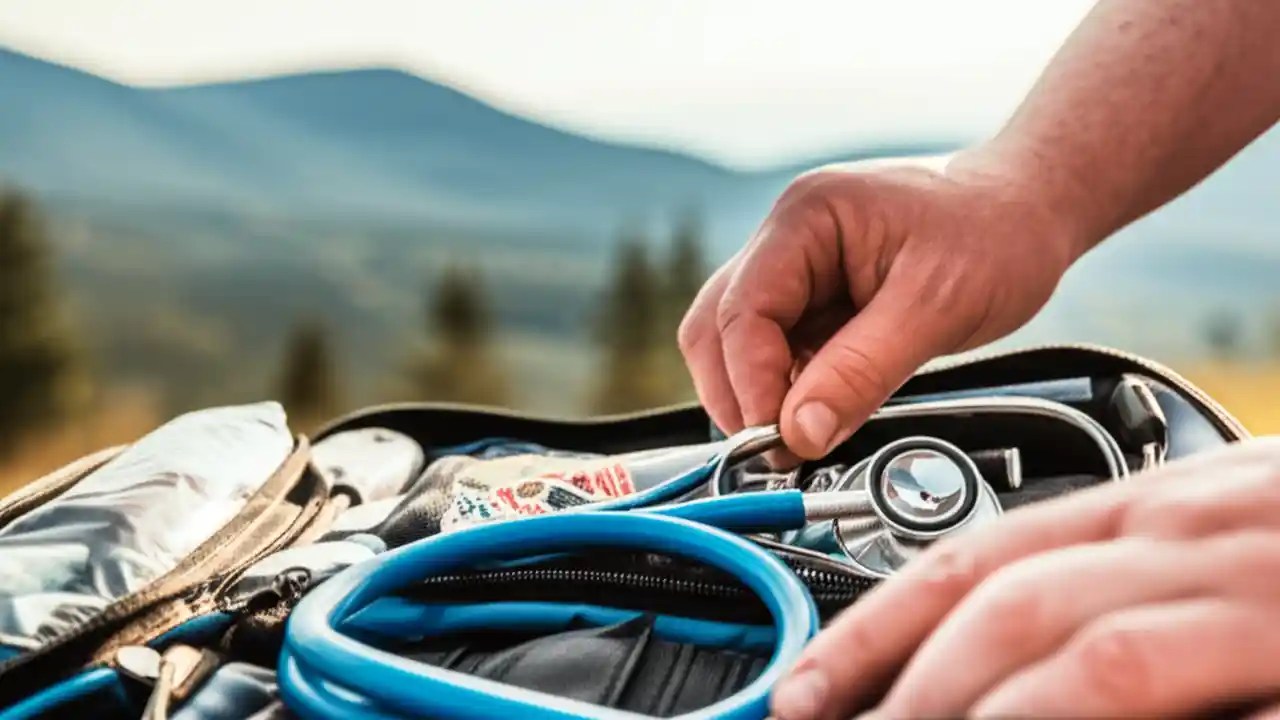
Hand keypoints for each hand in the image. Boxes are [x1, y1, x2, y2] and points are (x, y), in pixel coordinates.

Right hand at [678, 150, 1088, 458]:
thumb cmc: (996, 234)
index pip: (744, 310)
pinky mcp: (812, 299)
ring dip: (758, 395)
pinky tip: (819, 412)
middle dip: (738, 393)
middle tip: (778, 448)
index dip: (751, 383)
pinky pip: (777, 351)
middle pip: (717, 326)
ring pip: (736, 343)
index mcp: (808, 217)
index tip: (778, 439)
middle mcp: (788, 238)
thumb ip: (860, 373)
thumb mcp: (936, 308)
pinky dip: (787, 390)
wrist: (1029, 210)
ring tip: (800, 436)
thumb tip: (798, 434)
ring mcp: (796, 268)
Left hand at [771, 438, 1279, 718]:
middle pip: (1008, 606)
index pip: (973, 555)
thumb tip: (990, 666)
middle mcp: (1196, 538)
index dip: (875, 626)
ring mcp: (1264, 596)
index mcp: (1154, 509)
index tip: (806, 687)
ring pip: (1089, 659)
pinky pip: (1196, 698)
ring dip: (979, 712)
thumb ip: (1105, 590)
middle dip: (902, 684)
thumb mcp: (1201, 546)